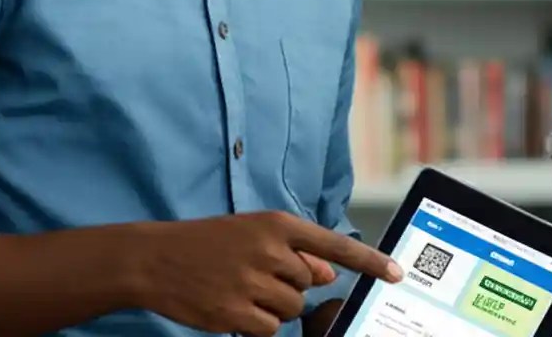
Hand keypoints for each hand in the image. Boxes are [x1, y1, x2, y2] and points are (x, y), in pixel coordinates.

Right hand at [133, 211, 401, 336]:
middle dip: (289, 286)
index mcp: (276, 224)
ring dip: (273, 307)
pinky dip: (257, 324)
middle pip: (310, 285)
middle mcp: (268, 250)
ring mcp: (252, 283)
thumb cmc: (207, 243)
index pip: (333, 245)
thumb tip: (327, 275)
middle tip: (254, 275)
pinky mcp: (235, 313)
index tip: (397, 273)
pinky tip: (234, 308)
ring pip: (293, 309)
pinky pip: (271, 329)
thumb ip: (293, 250)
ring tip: (240, 289)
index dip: (369, 262)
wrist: (154, 258)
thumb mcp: (252, 233)